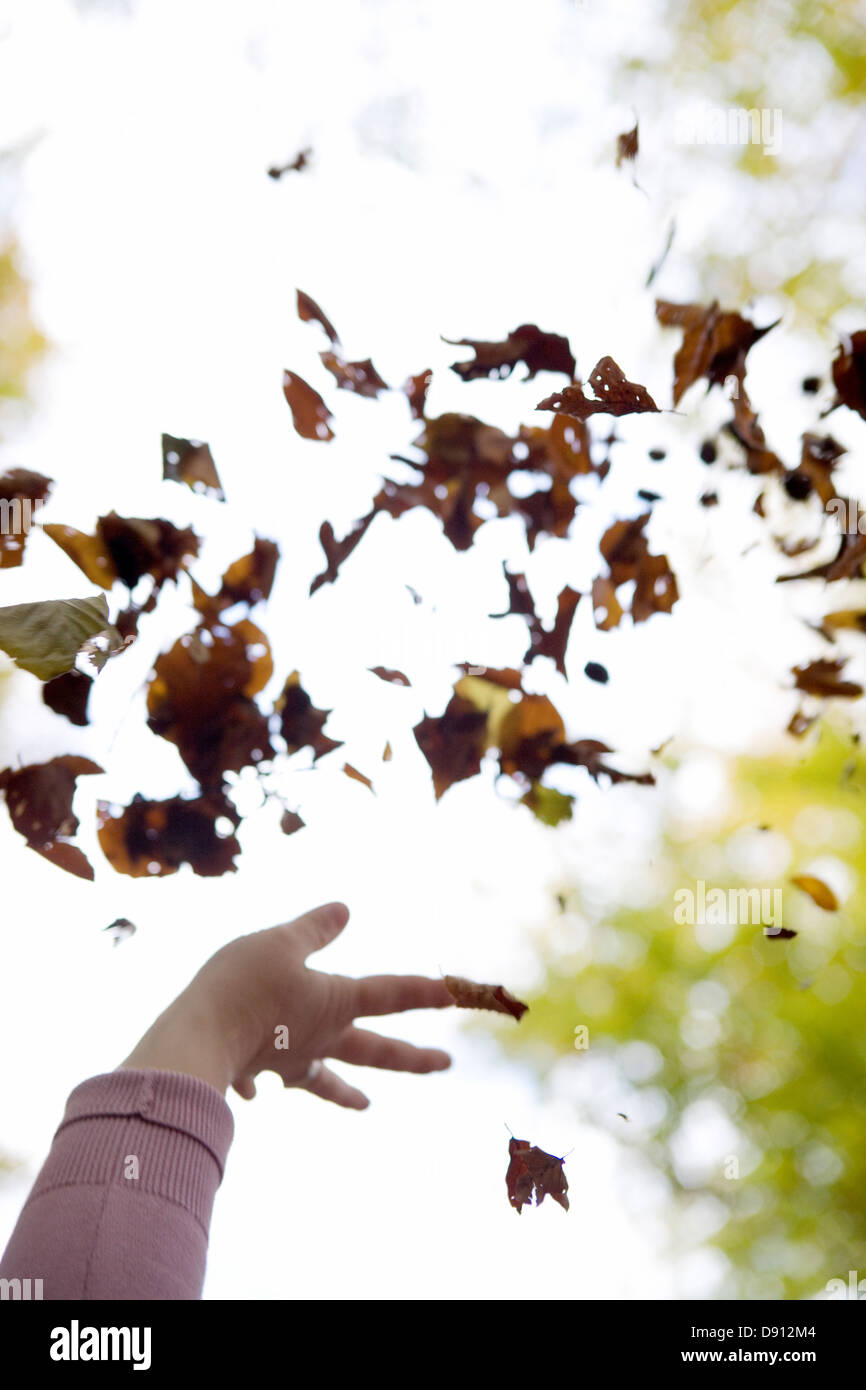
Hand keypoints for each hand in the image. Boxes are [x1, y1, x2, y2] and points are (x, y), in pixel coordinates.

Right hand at [119, 902, 452, 1106]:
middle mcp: (319, 1038)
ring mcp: (287, 1061)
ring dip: (348, 1092)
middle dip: (413, 1058)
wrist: (196, 1037)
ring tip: (365, 1104)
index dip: (425, 991)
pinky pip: (264, 1082)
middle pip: (377, 1052)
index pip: (391, 994)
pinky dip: (262, 1085)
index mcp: (335, 1004)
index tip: (458, 994)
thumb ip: (314, 929)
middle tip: (444, 1064)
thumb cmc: (242, 984)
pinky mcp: (251, 1070)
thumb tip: (345, 911)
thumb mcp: (281, 942)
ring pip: (328, 1080)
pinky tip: (256, 1093)